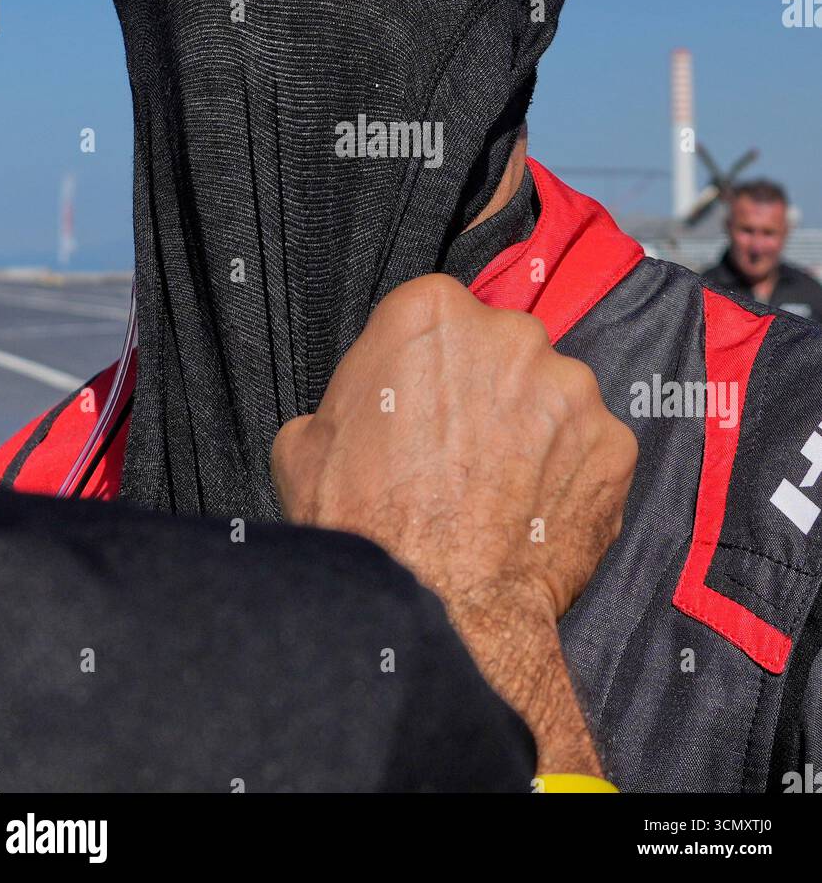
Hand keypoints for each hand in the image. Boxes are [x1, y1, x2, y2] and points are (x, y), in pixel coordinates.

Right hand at [272, 275, 636, 776]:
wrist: (435, 608)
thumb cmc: (365, 523)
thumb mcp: (306, 442)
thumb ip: (351, 401)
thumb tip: (363, 414)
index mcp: (430, 312)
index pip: (435, 315)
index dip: (425, 363)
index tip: (419, 403)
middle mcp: (511, 333)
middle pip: (501, 348)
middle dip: (486, 390)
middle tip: (459, 451)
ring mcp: (572, 388)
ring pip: (553, 397)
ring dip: (533, 432)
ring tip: (500, 493)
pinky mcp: (615, 445)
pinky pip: (591, 450)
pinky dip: (571, 477)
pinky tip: (535, 516)